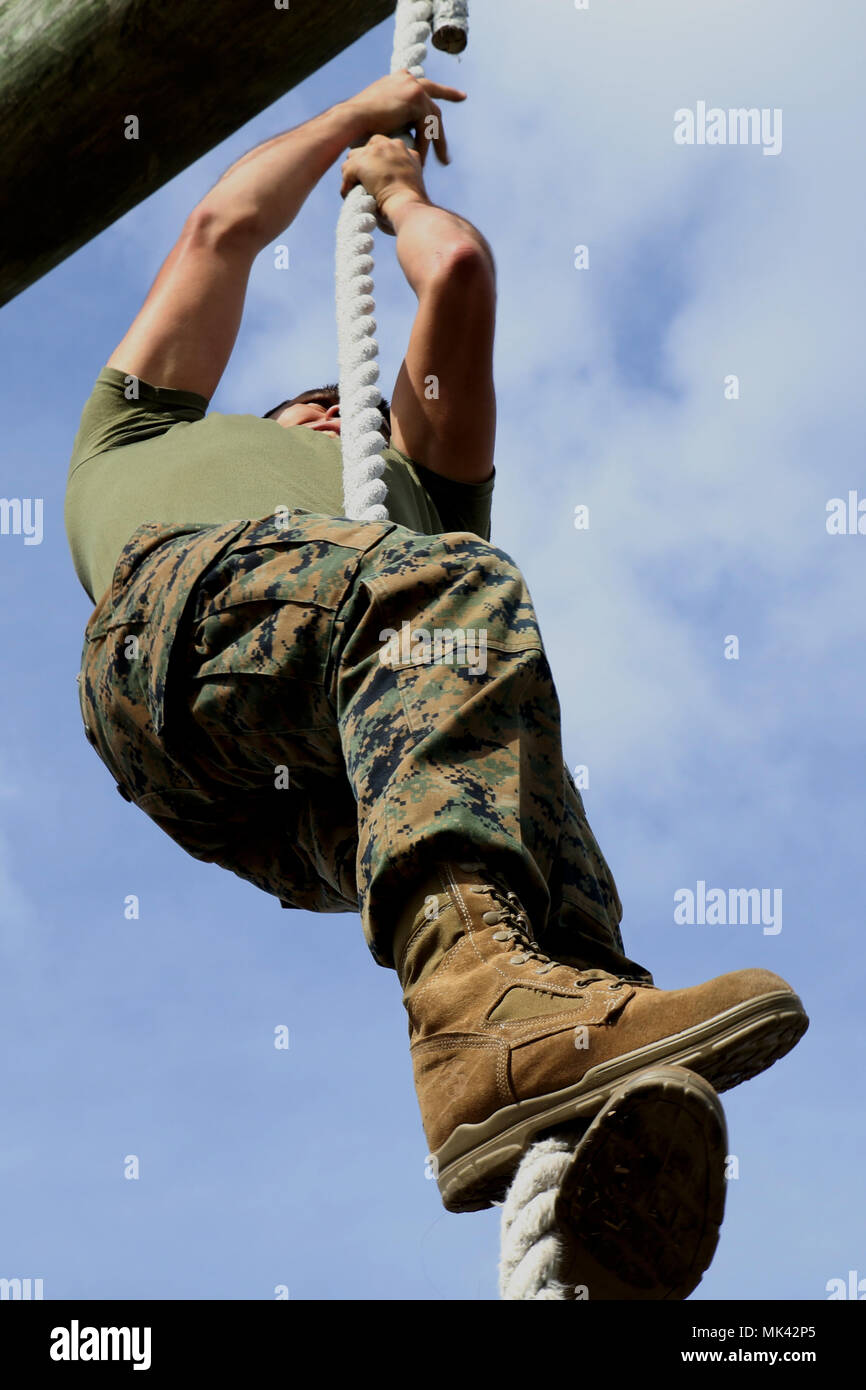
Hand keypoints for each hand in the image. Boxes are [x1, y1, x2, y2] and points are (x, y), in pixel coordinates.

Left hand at [340, 136, 427, 220]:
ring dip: (353, 173)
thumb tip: (389, 178)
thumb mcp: (411, 179)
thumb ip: (402, 171)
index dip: (377, 162)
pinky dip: (346, 186)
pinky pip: (346, 172)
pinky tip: (350, 197)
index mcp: (402, 148)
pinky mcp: (360, 163)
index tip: (377, 176)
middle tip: (364, 182)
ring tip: (355, 190)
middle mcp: (388, 145)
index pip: (382, 147)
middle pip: (367, 148)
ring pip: (353, 157)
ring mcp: (374, 152)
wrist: (408, 207)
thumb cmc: (412, 203)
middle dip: (364, 163)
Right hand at [343, 70, 465, 166]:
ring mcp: (413, 87)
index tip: (458, 92)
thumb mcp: (379, 115)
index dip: (440, 89)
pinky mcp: (416, 99)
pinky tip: (422, 159)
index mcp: (398, 80)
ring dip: (437, 141)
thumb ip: (393, 116)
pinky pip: (427, 126)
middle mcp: (407, 79)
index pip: (423, 85)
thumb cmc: (359, 124)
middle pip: (433, 99)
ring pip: (433, 117)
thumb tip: (399, 132)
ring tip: (443, 160)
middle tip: (463, 98)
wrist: (351, 119)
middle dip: (450, 98)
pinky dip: (425, 144)